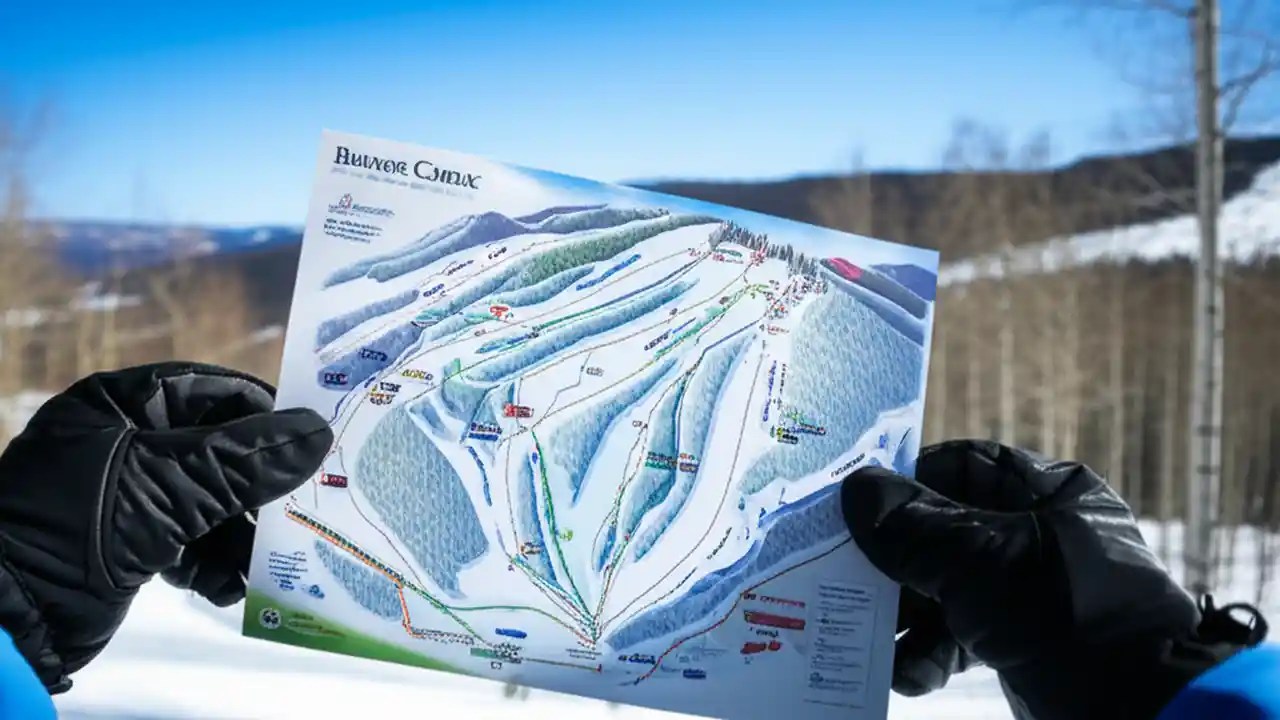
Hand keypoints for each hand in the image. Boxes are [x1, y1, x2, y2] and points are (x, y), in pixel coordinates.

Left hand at [0, 363, 331, 691]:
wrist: (4, 618)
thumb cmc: (75, 527)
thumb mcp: (165, 487)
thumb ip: (244, 461)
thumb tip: (319, 433)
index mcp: (121, 403)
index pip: (214, 392)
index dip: (265, 417)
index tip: (312, 444)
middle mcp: (126, 440)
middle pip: (218, 451)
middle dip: (256, 490)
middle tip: (299, 511)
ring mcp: (128, 494)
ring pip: (210, 502)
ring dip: (238, 536)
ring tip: (260, 563)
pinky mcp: (129, 542)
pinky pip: (190, 540)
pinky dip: (211, 563)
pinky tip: (226, 587)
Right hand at [841, 440, 1264, 719]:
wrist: (1138, 708)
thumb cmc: (1067, 612)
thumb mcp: (980, 560)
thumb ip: (913, 527)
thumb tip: (856, 490)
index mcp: (1045, 491)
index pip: (959, 466)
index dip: (906, 482)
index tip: (855, 503)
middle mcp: (1036, 533)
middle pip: (943, 531)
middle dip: (895, 562)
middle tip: (845, 576)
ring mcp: (1028, 589)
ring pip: (945, 587)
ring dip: (906, 617)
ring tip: (874, 638)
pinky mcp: (1022, 640)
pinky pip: (961, 633)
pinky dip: (931, 653)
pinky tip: (908, 674)